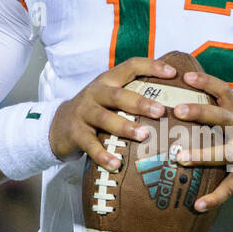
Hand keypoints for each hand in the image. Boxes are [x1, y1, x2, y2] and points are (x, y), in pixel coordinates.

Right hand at [48, 57, 175, 170]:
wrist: (58, 125)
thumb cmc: (95, 110)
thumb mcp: (110, 97)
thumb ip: (133, 94)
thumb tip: (175, 99)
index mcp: (108, 80)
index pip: (131, 67)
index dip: (151, 67)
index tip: (173, 73)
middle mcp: (95, 93)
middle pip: (118, 95)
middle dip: (140, 103)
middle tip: (160, 111)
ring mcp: (84, 113)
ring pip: (105, 119)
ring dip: (125, 127)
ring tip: (144, 136)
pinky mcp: (76, 134)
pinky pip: (90, 145)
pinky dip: (104, 155)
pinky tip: (117, 164)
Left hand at [172, 70, 232, 211]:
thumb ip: (216, 114)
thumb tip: (178, 102)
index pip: (225, 92)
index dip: (207, 82)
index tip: (186, 76)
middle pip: (223, 117)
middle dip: (201, 111)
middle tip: (178, 110)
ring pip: (224, 153)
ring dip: (201, 155)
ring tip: (180, 158)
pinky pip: (229, 189)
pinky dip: (213, 198)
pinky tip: (197, 205)